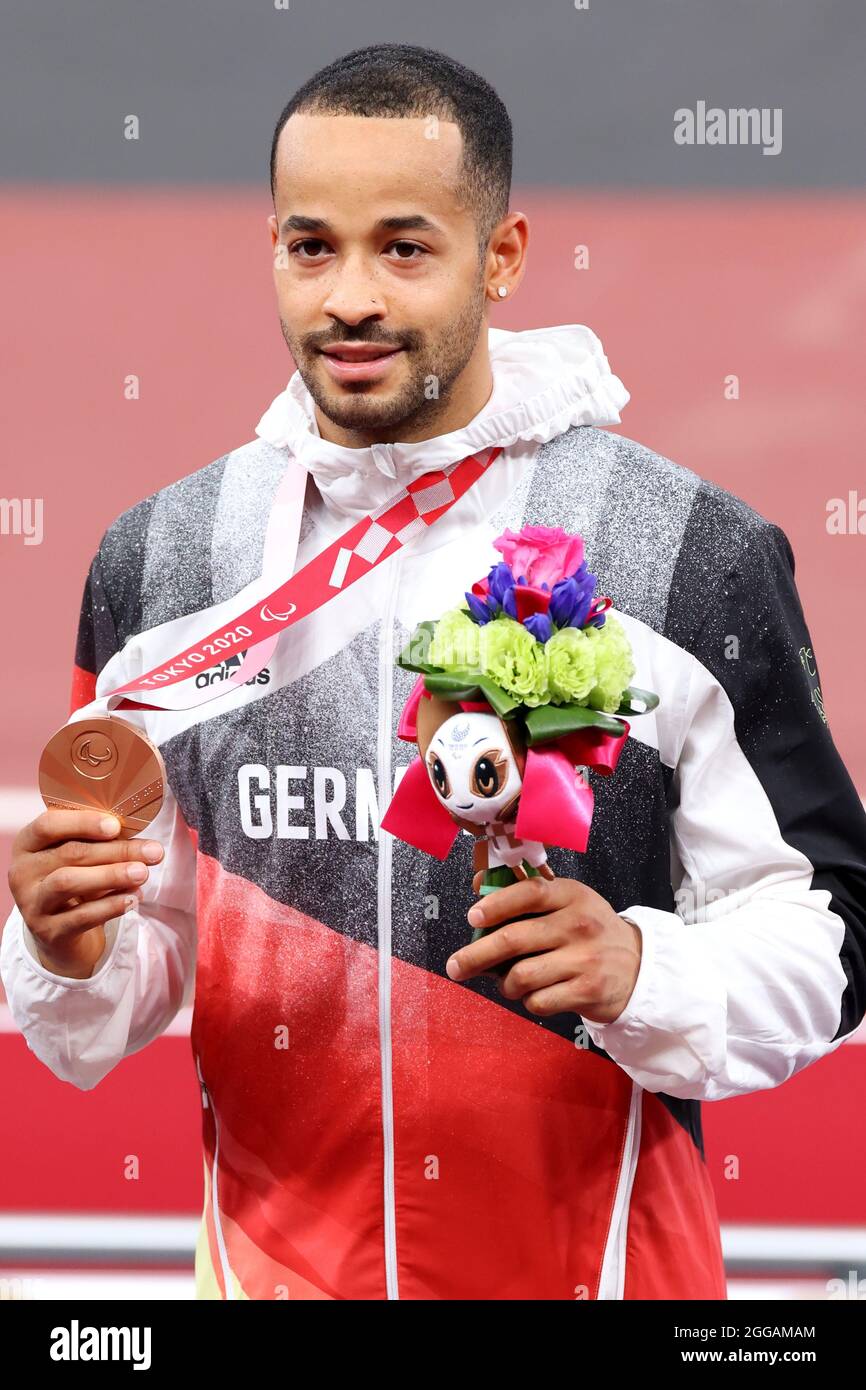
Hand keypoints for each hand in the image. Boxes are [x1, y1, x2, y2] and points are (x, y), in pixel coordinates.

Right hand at [7, 808, 163, 978]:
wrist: (60, 932)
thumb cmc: (74, 880)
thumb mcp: (78, 858)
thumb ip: (100, 843)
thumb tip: (143, 840)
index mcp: (28, 844)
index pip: (47, 825)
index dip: (82, 822)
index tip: (116, 826)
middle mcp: (22, 872)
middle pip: (69, 853)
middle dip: (115, 851)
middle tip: (152, 851)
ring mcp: (32, 903)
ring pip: (69, 882)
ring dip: (111, 875)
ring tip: (142, 872)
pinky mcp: (48, 931)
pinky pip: (81, 916)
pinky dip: (111, 905)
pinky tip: (134, 898)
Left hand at [445, 876, 641, 1023]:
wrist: (639, 967)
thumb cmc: (590, 932)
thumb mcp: (568, 904)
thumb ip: (527, 896)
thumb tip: (477, 885)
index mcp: (571, 895)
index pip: (529, 893)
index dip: (496, 904)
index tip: (473, 917)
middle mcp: (579, 924)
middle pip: (514, 939)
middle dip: (476, 955)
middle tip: (456, 966)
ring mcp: (585, 959)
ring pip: (521, 975)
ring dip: (505, 984)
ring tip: (509, 982)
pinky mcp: (588, 991)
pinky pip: (538, 1001)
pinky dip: (528, 1001)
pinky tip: (536, 994)